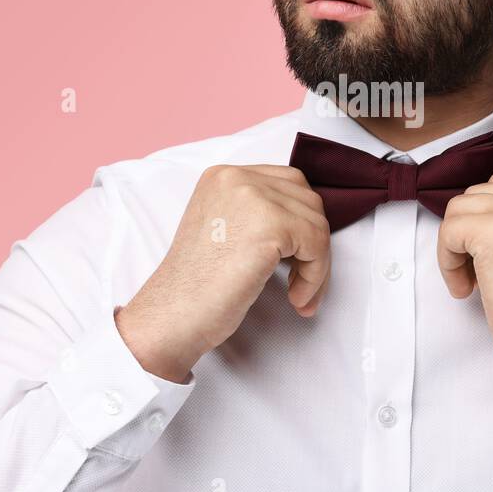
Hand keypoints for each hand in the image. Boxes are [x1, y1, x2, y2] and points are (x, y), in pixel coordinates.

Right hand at [116, 164, 330, 381]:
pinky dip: (316, 276)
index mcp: (223, 176)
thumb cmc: (198, 287)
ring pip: (317, 223)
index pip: (287, 184)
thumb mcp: (224, 230)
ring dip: (317, 265)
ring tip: (300, 296)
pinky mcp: (271, 224)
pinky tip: (296, 299)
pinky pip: (318, 244)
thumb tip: (307, 224)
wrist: (174, 315)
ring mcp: (253, 196)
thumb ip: (256, 215)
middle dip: (313, 244)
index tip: (297, 261)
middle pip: (307, 200)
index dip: (301, 225)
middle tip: (303, 283)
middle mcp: (237, 177)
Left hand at [437, 171, 492, 371]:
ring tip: (473, 282)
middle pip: (478, 195)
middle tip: (481, 274)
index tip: (492, 255)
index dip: (487, 219)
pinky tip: (465, 289)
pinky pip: (449, 231)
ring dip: (456, 247)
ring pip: (459, 210)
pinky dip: (448, 262)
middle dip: (470, 233)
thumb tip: (478, 213)